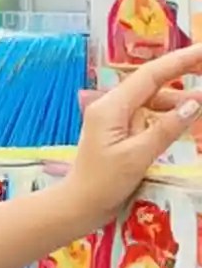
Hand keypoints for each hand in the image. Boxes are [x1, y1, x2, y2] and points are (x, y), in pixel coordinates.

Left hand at [68, 44, 201, 216]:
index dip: (181, 60)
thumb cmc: (102, 183)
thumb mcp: (137, 156)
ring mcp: (115, 120)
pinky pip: (148, 116)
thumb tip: (195, 103)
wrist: (77, 207)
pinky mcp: (119, 134)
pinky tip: (186, 120)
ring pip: (153, 100)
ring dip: (179, 99)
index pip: (151, 74)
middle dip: (183, 73)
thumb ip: (166, 128)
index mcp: (111, 107)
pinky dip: (168, 116)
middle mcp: (112, 107)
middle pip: (152, 82)